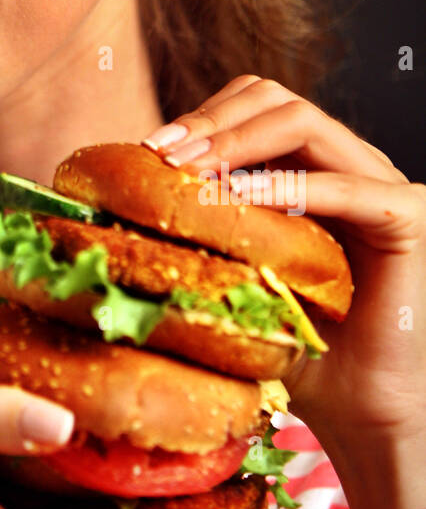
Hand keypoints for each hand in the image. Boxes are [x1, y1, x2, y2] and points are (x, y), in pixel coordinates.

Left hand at [142, 76, 425, 447]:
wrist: (358, 410)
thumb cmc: (292, 348)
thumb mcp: (233, 273)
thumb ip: (196, 228)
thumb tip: (111, 199)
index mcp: (310, 165)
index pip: (252, 104)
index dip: (200, 115)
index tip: (151, 149)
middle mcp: (349, 163)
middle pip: (274, 98)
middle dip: (211, 121)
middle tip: (166, 158)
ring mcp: (380, 185)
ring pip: (304, 122)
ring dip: (237, 142)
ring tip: (193, 175)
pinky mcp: (408, 218)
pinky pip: (345, 186)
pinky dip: (288, 187)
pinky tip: (242, 201)